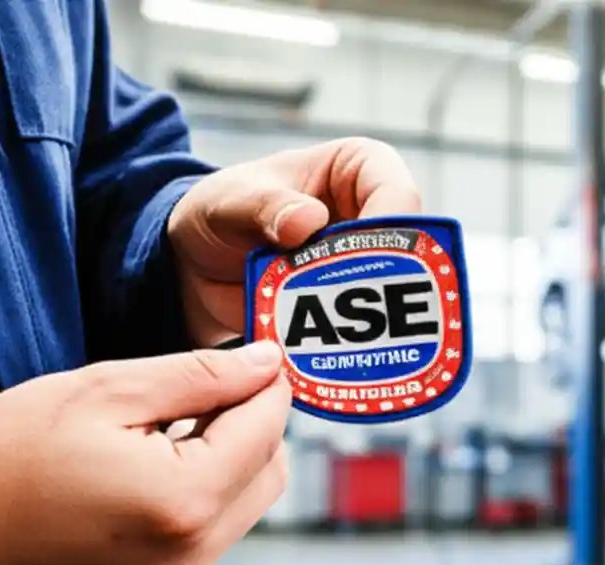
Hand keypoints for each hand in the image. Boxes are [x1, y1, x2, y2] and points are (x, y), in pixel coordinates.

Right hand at [0, 342, 290, 564]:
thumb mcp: (108, 390)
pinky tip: (155, 465)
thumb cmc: (7, 448)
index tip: (260, 351)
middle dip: (254, 423)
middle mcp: (189, 554)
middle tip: (211, 385)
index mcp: (182, 500)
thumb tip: (268, 362)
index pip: (267, 429)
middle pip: (270, 472)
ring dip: (231, 459)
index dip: (267, 383)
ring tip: (170, 426)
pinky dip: (204, 494)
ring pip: (247, 504)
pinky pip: (212, 535)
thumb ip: (202, 375)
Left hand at [167, 137, 421, 346]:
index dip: (388, 227)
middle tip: (351, 309)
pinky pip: (372, 327)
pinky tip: (336, 356)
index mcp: (359, 168)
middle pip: (408, 251)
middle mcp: (375, 214)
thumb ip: (263, 207)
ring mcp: (368, 264)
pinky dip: (356, 344)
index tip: (358, 260)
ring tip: (339, 338)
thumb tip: (308, 219)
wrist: (196, 266)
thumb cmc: (218, 212)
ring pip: (396, 295)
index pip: (397, 193)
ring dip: (372, 322)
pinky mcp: (356, 307)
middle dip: (383, 283)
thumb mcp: (229, 202)